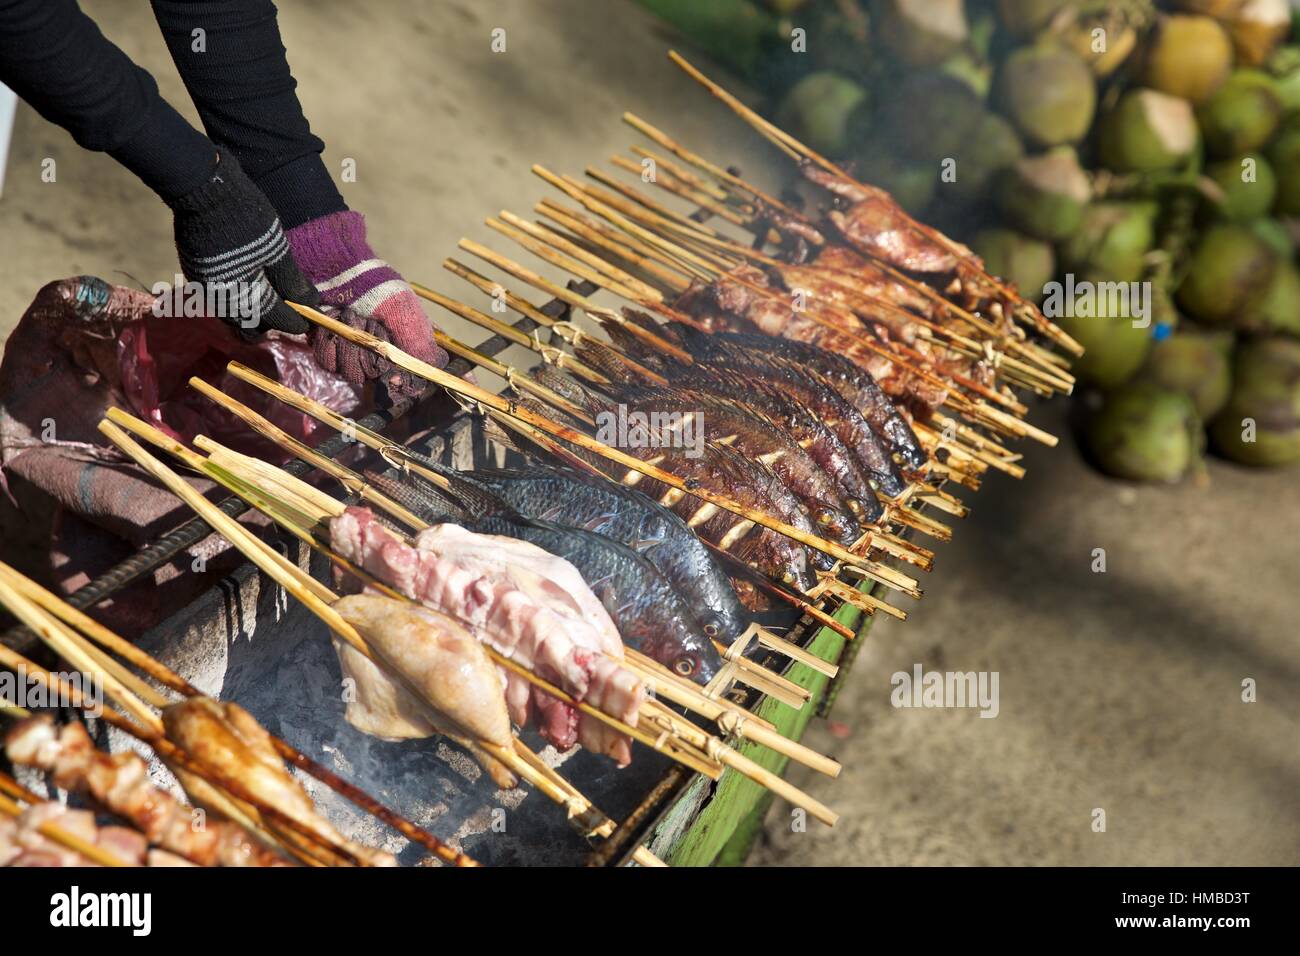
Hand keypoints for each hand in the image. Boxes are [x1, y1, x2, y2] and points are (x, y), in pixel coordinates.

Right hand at [168, 149, 319, 335]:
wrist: (203, 187)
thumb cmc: (246, 216)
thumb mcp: (276, 248)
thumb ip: (291, 280)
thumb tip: (311, 303)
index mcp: (245, 294)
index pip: (278, 319)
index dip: (298, 320)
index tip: (312, 316)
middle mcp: (222, 299)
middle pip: (250, 328)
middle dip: (271, 323)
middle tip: (290, 309)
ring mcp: (205, 288)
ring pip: (233, 316)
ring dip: (253, 313)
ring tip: (272, 296)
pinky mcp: (197, 275)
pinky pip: (220, 300)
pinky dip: (237, 299)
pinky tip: (250, 284)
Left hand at [286, 210, 448, 402]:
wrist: (338, 269)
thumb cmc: (378, 289)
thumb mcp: (407, 315)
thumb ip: (420, 348)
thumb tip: (423, 380)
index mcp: (402, 347)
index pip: (404, 381)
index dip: (399, 382)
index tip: (395, 377)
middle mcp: (378, 354)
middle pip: (375, 378)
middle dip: (371, 351)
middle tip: (370, 323)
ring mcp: (352, 353)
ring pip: (351, 373)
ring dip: (349, 345)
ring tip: (350, 317)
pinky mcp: (327, 349)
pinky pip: (328, 363)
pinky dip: (329, 343)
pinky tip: (334, 322)